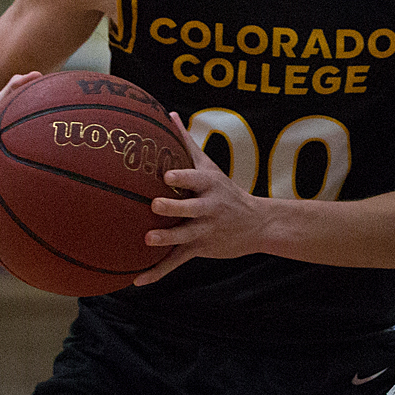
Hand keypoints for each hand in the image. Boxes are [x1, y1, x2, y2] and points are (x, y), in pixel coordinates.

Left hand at [132, 112, 272, 284]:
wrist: (257, 223)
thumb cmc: (225, 189)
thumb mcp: (210, 165)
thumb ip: (186, 142)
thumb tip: (168, 114)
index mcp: (209, 185)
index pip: (195, 179)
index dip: (182, 178)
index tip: (166, 176)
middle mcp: (208, 208)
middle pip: (190, 208)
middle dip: (174, 207)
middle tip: (155, 205)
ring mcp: (205, 230)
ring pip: (184, 236)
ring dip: (167, 238)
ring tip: (148, 240)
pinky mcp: (200, 249)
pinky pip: (176, 262)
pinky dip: (157, 272)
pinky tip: (137, 281)